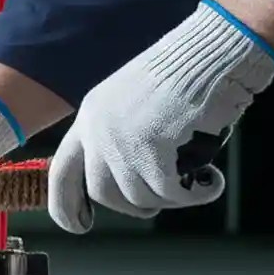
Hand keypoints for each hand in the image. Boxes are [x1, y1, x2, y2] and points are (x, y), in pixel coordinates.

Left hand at [48, 0, 273, 232]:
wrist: (212, 49)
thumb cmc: (187, 72)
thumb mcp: (136, 104)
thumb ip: (124, 138)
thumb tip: (131, 183)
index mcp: (90, 116)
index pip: (61, 171)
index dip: (65, 205)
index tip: (78, 225)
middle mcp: (98, 129)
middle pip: (102, 193)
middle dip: (133, 206)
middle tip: (160, 202)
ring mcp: (121, 139)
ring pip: (137, 197)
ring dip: (170, 199)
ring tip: (195, 182)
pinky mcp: (151, 148)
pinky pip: (168, 192)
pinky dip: (194, 195)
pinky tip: (210, 182)